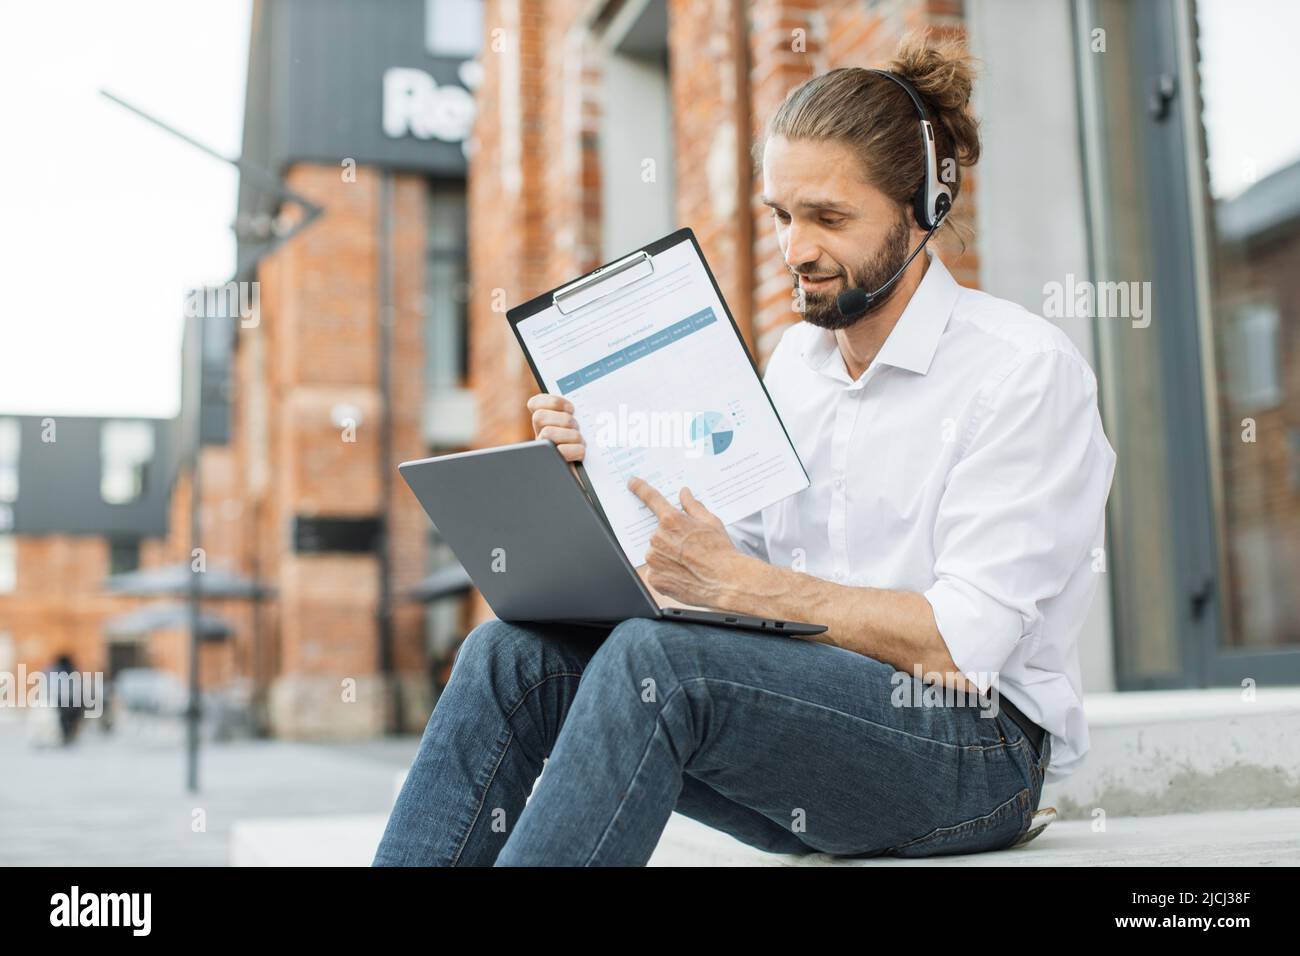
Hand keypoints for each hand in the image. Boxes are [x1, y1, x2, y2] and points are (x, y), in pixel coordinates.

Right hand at [527, 392, 585, 482]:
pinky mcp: (553, 465)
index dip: (552, 402)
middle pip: (539, 417)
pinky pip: (559, 451)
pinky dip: (574, 450)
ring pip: (547, 433)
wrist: (596, 479)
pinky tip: (581, 453)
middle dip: (563, 420)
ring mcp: (545, 451)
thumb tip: (582, 404)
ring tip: (580, 441)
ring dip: (570, 435)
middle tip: (577, 427)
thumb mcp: (585, 428)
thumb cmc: (592, 451)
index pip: (535, 404)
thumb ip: (578, 416)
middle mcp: (541, 436)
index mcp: (547, 423)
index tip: (571, 408)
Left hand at [627, 476, 739, 609]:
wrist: (725, 582)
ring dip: (667, 555)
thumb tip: (684, 493)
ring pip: (655, 552)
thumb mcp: (711, 522)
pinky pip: (655, 571)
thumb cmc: (720, 551)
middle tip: (688, 547)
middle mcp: (658, 537)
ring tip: (688, 564)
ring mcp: (654, 559)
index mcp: (671, 520)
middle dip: (670, 537)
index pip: (651, 498)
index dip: (640, 488)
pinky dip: (665, 572)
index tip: (632, 483)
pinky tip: (682, 574)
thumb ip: (693, 506)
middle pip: (657, 532)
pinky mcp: (653, 578)